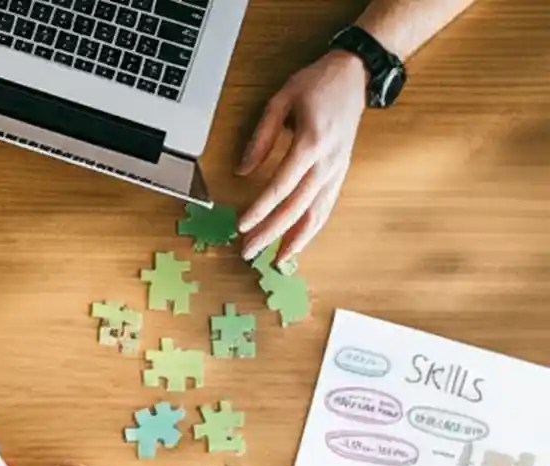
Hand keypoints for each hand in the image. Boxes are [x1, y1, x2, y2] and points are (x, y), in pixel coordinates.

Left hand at [237, 51, 367, 264]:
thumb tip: (243, 170)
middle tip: (247, 251)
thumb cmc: (317, 84)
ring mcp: (338, 169)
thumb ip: (262, 136)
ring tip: (275, 259)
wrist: (356, 75)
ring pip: (316, 213)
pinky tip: (298, 242)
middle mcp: (327, 162)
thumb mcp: (281, 100)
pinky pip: (326, 206)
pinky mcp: (341, 172)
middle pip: (296, 207)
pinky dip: (312, 228)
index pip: (280, 186)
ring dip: (294, 240)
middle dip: (270, 233)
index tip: (241, 225)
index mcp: (311, 143)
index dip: (260, 209)